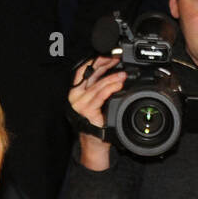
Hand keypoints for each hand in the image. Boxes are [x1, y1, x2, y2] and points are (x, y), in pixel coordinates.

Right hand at [68, 55, 125, 171]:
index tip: (109, 54)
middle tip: (118, 59)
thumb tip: (114, 73)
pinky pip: (100, 95)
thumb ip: (101, 88)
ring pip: (97, 84)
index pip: (85, 70)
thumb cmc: (97, 124)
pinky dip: (110, 88)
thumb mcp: (98, 102)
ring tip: (123, 74)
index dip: (96, 60)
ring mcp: (80, 103)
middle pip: (90, 73)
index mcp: (76, 91)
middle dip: (105, 64)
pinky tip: (118, 84)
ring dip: (112, 77)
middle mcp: (75, 95)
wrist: (95, 144)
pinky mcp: (86, 111)